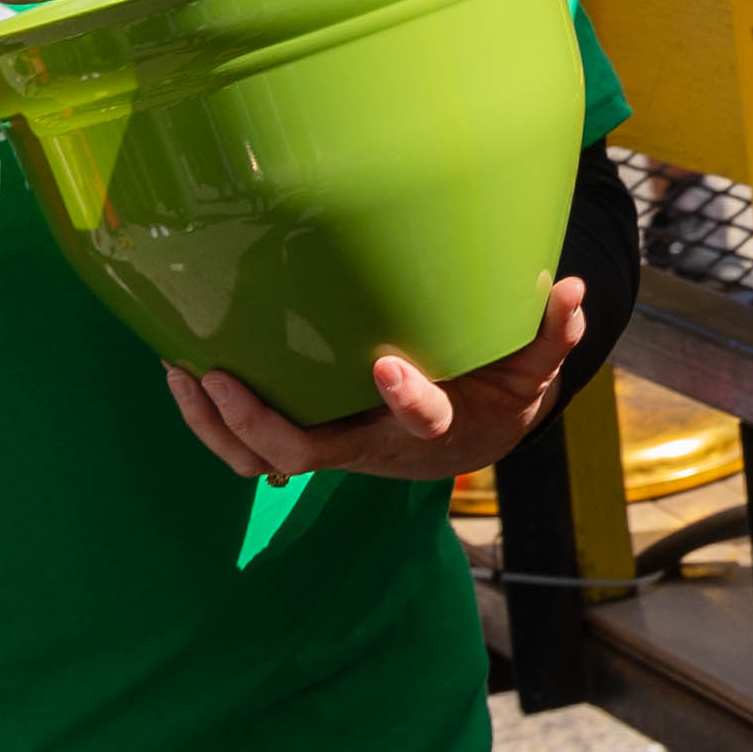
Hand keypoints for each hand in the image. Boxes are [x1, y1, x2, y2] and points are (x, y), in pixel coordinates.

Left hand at [162, 279, 589, 487]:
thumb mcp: (532, 368)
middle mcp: (374, 445)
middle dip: (256, 421)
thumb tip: (573, 291)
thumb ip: (549, 333)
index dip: (406, 400)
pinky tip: (185, 377)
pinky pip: (250, 450)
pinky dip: (213, 423)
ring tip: (179, 373)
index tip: (388, 364)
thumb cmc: (498, 390)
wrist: (474, 436)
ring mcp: (335, 446)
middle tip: (215, 374)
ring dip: (215, 428)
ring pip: (263, 460)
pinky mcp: (311, 437)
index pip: (419, 421)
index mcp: (432, 426)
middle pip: (305, 454)